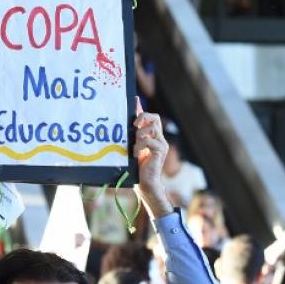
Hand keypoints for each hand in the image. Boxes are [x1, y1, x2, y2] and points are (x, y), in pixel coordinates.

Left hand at [132, 97, 170, 217]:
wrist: (145, 183)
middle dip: (143, 117)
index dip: (142, 109)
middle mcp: (159, 138)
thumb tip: (122, 125)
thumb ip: (130, 137)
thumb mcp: (131, 149)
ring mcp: (161, 144)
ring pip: (153, 127)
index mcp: (152, 136)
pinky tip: (136, 153)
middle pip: (155, 117)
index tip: (133, 100)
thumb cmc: (136, 167)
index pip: (150, 117)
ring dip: (140, 133)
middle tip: (134, 125)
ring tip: (134, 145)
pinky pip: (150, 141)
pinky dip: (140, 145)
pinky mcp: (161, 151)